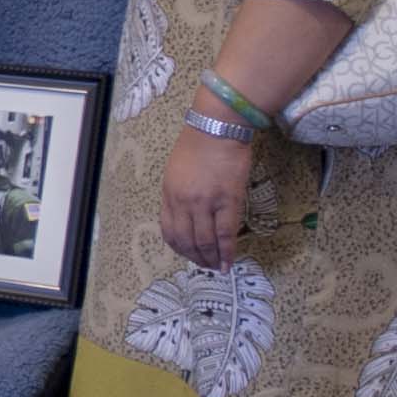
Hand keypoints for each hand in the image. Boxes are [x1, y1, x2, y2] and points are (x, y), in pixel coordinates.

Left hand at [158, 123, 251, 268]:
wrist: (217, 128)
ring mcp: (204, 204)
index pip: (168, 230)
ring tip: (216, 268)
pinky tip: (228, 262)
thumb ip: (178, 194)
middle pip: (186, 240)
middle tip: (204, 266)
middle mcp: (182, 203)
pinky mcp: (228, 202)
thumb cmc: (197, 145)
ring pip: (204, 241)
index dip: (179, 248)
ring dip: (210, 259)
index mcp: (168, 195)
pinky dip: (226, 252)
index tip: (187, 255)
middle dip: (195, 257)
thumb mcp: (175, 171)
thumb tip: (187, 217)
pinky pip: (225, 234)